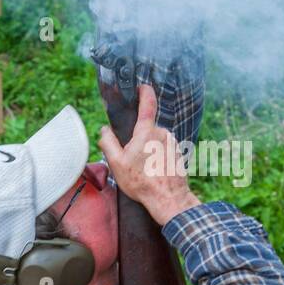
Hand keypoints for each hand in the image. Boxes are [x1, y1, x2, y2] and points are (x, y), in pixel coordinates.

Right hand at [98, 83, 199, 227]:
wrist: (168, 198)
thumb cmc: (142, 182)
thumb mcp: (117, 163)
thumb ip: (108, 143)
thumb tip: (104, 130)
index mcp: (147, 132)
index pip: (148, 103)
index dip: (144, 91)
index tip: (141, 86)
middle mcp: (163, 133)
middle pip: (146, 128)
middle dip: (138, 138)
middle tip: (131, 158)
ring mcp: (173, 142)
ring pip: (155, 139)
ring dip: (148, 148)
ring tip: (143, 169)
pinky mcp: (179, 152)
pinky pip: (163, 148)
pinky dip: (157, 156)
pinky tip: (153, 171)